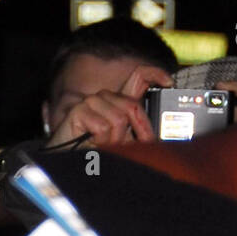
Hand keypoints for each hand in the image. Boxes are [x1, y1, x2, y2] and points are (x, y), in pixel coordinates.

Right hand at [45, 66, 167, 148]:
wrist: (68, 162)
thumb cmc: (94, 152)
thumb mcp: (122, 141)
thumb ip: (136, 133)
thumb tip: (155, 136)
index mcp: (117, 102)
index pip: (139, 77)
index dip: (155, 74)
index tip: (168, 81)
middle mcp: (105, 97)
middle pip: (132, 107)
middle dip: (132, 133)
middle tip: (121, 147)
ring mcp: (91, 102)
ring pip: (118, 120)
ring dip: (113, 140)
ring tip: (102, 146)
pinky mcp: (79, 110)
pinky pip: (103, 126)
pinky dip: (100, 141)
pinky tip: (90, 143)